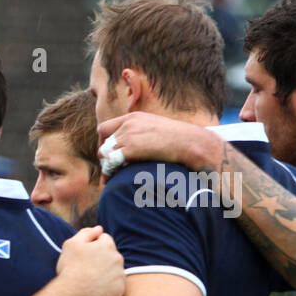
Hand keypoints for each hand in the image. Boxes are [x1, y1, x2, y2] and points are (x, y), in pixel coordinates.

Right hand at [55, 225, 124, 295]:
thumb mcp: (71, 244)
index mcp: (107, 245)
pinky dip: (107, 288)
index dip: (92, 245)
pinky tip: (94, 290)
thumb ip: (86, 233)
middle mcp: (118, 259)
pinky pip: (114, 287)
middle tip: (85, 269)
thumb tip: (99, 229)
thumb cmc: (70, 268)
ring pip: (113, 271)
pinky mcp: (120, 291)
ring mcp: (120, 276)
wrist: (73, 295)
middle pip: (110, 255)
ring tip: (89, 281)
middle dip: (100, 259)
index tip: (83, 255)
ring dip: (104, 273)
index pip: (104, 239)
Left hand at [96, 112, 217, 176]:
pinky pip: (110, 161)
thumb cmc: (179, 141)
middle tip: (110, 170)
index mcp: (133, 118)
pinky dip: (109, 171)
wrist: (192, 142)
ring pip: (104, 153)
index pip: (104, 128)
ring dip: (106, 166)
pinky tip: (114, 178)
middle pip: (103, 142)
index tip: (108, 155)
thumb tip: (131, 151)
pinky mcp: (132, 148)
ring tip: (111, 177)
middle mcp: (129, 124)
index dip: (103, 143)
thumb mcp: (156, 130)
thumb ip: (141, 135)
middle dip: (104, 157)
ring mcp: (129, 135)